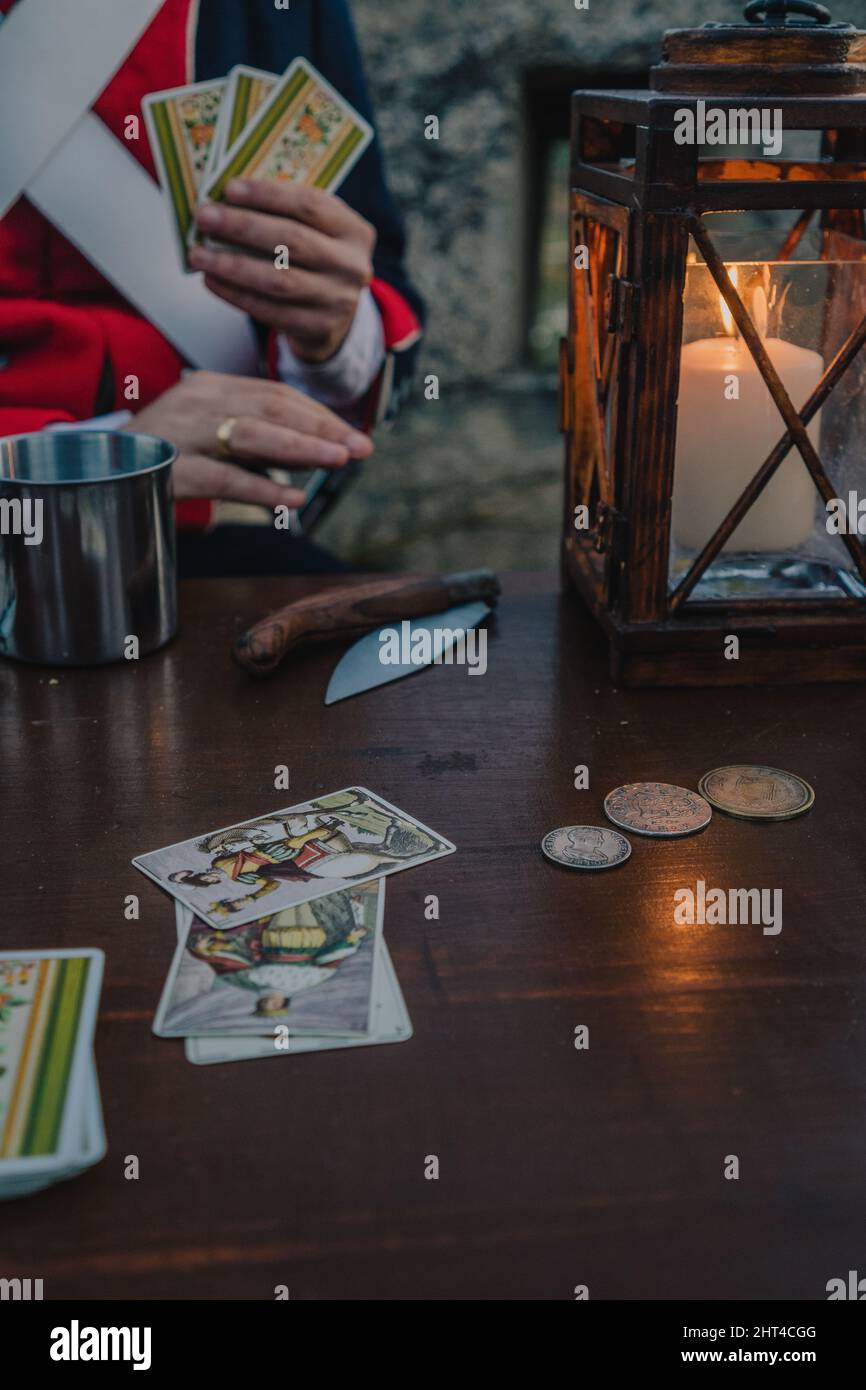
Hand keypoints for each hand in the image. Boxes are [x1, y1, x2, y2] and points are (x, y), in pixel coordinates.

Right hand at [126, 370, 371, 507]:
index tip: (353, 434)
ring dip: (301, 448)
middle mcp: (198, 402)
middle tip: (360, 448)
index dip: (318, 414)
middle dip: (321, 428)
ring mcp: (182, 434)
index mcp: (211, 388)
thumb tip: (317, 448)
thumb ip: (256, 436)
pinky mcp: (170, 470)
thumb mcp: (211, 434)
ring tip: (338, 461)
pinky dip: (260, 487)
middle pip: (271, 409)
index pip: (275, 394)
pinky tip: (292, 500)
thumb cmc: (165, 454)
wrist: (98, 468)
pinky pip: (223, 478)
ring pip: (251, 436)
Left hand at [191, 180, 376, 362]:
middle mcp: (351, 266)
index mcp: (353, 231)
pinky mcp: (318, 328)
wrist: (335, 318)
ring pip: (278, 279)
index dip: (268, 195)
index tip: (229, 189)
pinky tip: (212, 280)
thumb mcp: (316, 232)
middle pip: (292, 240)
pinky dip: (236, 295)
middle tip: (204, 217)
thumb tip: (225, 201)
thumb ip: (284, 215)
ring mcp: (338, 300)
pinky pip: (270, 311)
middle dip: (243, 227)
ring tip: (199, 254)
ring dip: (233, 265)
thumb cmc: (314, 262)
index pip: (309, 205)